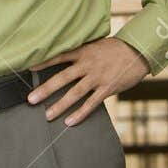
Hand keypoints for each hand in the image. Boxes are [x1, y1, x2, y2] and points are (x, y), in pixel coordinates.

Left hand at [28, 37, 148, 125]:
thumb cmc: (116, 49)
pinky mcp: (107, 88)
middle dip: (46, 89)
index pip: (59, 56)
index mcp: (83, 52)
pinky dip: (80, 113)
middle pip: (62, 78)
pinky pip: (91, 103)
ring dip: (60, 105)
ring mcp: (97, 77)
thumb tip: (65, 57)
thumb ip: (82, 52)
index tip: (28, 68)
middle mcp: (88, 64)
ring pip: (75, 93)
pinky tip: (69, 122)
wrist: (139, 51)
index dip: (43, 62)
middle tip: (31, 99)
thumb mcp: (96, 45)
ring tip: (47, 115)